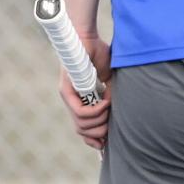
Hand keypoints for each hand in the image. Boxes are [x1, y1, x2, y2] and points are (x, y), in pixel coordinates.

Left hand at [59, 34, 112, 149]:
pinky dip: (95, 110)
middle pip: (82, 131)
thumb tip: (118, 118)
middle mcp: (71, 102)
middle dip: (100, 132)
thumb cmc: (100, 56)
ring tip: (109, 107)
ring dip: (99, 120)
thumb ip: (112, 98)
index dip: (93, 139)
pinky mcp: (66, 91)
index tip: (104, 144)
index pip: (82, 129)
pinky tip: (106, 101)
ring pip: (81, 125)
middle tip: (111, 122)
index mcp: (81, 101)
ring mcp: (68, 97)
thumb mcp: (110, 83)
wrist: (88, 38)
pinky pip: (80, 111)